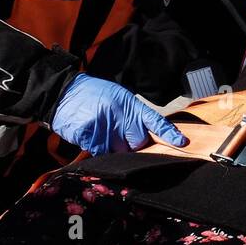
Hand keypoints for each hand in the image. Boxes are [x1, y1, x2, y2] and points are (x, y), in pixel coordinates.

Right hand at [50, 73, 187, 155]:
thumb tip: (144, 138)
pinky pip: (100, 152)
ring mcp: (103, 126)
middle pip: (137, 142)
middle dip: (132, 144)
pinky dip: (98, 148)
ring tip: (102, 131)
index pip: (154, 120)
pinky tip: (91, 135)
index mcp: (129, 104)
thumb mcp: (118, 97)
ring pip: (118, 151)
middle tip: (120, 135)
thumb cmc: (93, 95)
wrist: (64, 92)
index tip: (182, 142)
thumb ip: (132, 115)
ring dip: (113, 147)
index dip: (168, 133)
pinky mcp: (89, 135)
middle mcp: (119, 115)